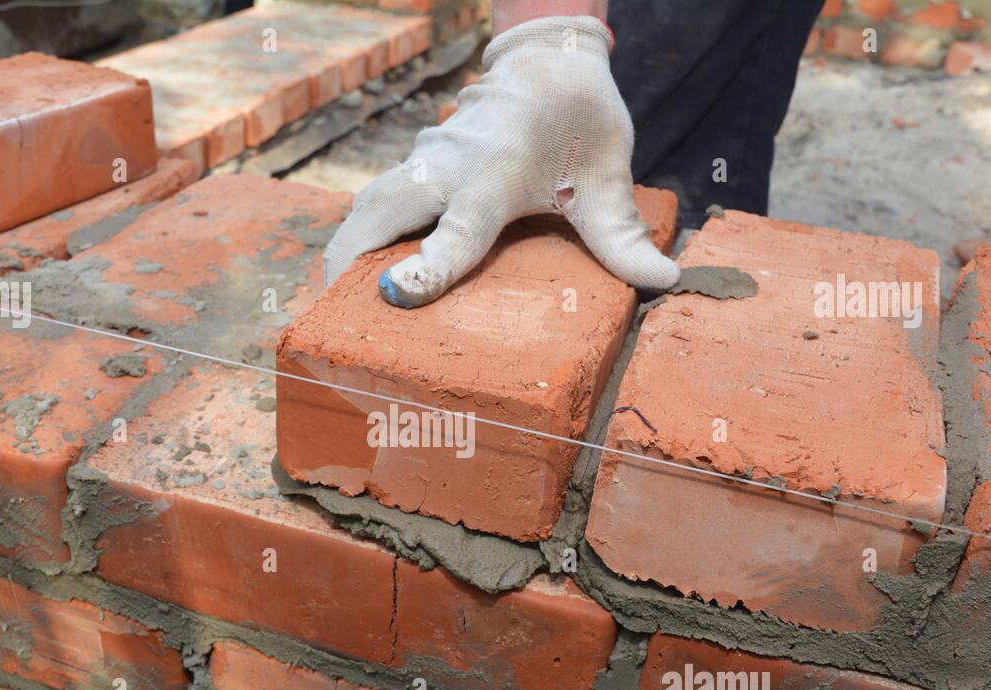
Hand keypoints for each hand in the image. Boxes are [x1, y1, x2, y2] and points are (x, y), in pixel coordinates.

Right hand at [323, 16, 680, 307]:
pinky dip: (355, 238)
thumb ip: (623, 237)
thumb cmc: (582, 123)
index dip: (428, 267)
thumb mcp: (608, 178)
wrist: (549, 63)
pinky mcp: (415, 165)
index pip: (457, 230)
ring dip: (344, 254)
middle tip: (329, 324)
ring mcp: (425, 163)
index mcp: (499, 174)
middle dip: (351, 267)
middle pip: (381, 216)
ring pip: (366, 208)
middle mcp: (450, 168)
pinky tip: (348, 278)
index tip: (396, 295)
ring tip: (325, 311)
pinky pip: (373, 204)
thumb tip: (666, 285)